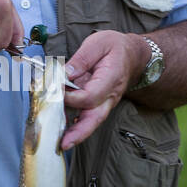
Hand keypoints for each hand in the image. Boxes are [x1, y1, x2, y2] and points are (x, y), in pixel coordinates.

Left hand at [60, 31, 147, 148]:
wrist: (132, 55)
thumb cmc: (115, 48)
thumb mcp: (98, 43)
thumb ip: (81, 58)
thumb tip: (65, 72)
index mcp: (110, 79)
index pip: (90, 96)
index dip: (71, 98)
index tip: (55, 92)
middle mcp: (109, 96)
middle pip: (94, 119)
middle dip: (79, 132)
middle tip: (63, 143)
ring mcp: (105, 103)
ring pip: (91, 122)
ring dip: (76, 134)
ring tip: (60, 142)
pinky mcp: (99, 105)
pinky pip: (88, 118)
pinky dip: (76, 126)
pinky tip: (62, 130)